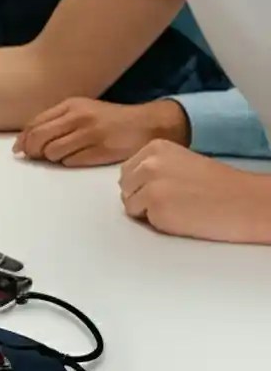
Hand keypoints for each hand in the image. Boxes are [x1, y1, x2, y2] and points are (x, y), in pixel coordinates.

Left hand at [14, 98, 189, 166]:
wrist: (147, 124)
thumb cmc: (110, 119)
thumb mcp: (82, 110)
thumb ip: (56, 120)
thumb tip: (27, 139)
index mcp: (71, 105)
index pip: (36, 123)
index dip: (23, 138)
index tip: (19, 149)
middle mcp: (78, 117)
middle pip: (40, 138)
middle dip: (32, 150)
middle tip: (34, 157)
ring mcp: (90, 134)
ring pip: (53, 152)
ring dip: (52, 158)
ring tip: (63, 155)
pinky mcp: (101, 151)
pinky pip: (71, 162)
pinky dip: (69, 162)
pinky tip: (78, 158)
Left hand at [120, 140, 270, 243]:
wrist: (244, 202)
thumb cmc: (217, 186)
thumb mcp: (180, 161)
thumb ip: (154, 166)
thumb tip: (132, 181)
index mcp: (155, 148)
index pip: (128, 170)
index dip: (142, 184)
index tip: (165, 188)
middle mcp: (148, 163)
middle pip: (125, 187)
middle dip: (140, 196)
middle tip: (171, 200)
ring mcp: (150, 185)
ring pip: (129, 205)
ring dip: (147, 211)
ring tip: (177, 207)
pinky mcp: (156, 208)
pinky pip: (143, 220)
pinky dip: (158, 222)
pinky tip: (181, 217)